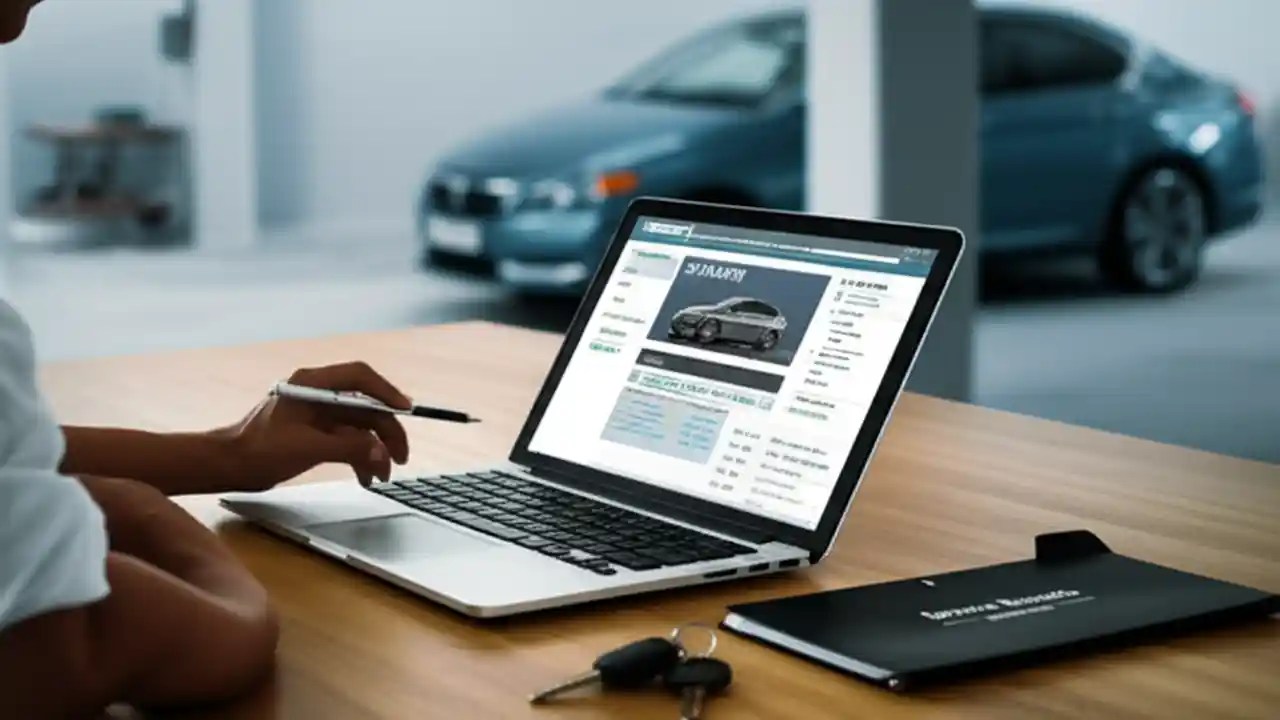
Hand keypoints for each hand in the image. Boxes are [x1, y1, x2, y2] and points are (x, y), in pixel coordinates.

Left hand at [223, 361, 412, 489]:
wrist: (228, 466)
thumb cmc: (258, 451)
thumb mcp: (307, 448)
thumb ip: (348, 448)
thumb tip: (382, 454)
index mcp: (312, 384)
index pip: (359, 377)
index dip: (386, 392)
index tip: (406, 410)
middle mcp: (318, 394)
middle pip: (365, 406)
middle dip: (386, 432)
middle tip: (402, 457)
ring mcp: (317, 413)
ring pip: (359, 426)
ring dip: (375, 449)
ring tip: (384, 476)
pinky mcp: (315, 432)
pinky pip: (347, 440)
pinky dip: (359, 456)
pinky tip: (367, 477)